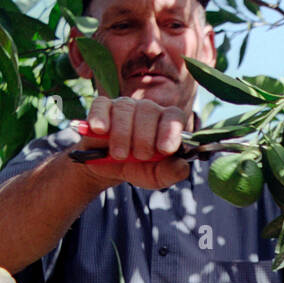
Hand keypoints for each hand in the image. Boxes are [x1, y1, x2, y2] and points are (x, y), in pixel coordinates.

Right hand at [74, 96, 191, 191]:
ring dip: (122, 136)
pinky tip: (100, 130)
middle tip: (138, 156)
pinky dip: (101, 117)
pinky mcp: (102, 107)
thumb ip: (171, 172)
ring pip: (126, 110)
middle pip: (149, 111)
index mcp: (165, 123)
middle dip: (144, 139)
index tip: (164, 149)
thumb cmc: (137, 168)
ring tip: (119, 155)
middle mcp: (147, 109)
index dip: (170, 131)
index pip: (174, 116)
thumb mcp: (155, 176)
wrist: (108, 169)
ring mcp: (124, 106)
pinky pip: (101, 105)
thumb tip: (183, 166)